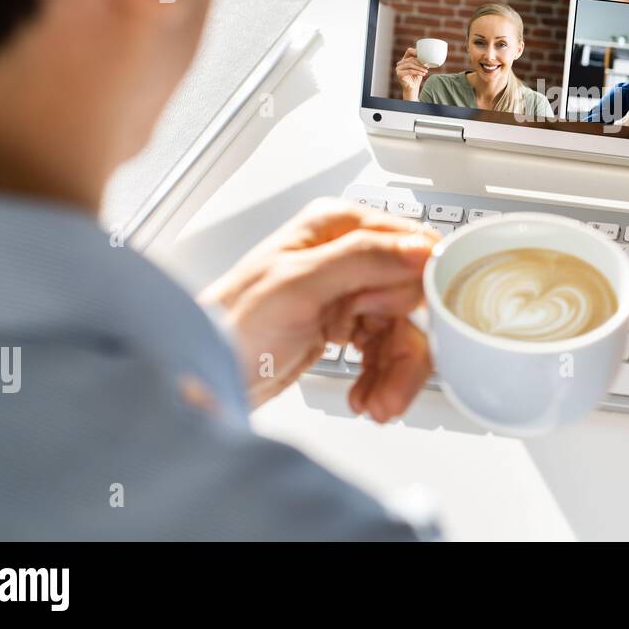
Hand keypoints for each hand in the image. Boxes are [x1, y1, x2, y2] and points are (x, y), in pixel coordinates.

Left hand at [198, 199, 439, 416]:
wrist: (208, 376)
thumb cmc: (233, 325)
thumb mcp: (298, 285)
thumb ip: (363, 259)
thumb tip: (420, 247)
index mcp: (337, 226)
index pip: (411, 245)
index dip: (418, 287)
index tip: (409, 321)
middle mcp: (348, 254)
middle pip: (413, 295)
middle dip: (407, 344)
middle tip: (391, 378)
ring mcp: (349, 292)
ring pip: (404, 329)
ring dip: (396, 372)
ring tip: (378, 403)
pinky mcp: (348, 326)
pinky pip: (387, 350)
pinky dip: (383, 379)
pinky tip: (366, 396)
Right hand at [395, 47, 430, 100]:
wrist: (413, 88)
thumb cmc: (416, 78)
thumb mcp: (420, 67)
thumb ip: (421, 61)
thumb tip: (429, 55)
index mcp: (404, 60)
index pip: (409, 51)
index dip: (416, 52)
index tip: (424, 56)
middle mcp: (400, 63)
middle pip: (411, 59)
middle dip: (420, 63)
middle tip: (427, 67)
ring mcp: (398, 68)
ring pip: (410, 64)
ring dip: (419, 68)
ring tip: (426, 71)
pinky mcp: (399, 74)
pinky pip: (410, 71)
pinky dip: (417, 72)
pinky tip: (423, 74)